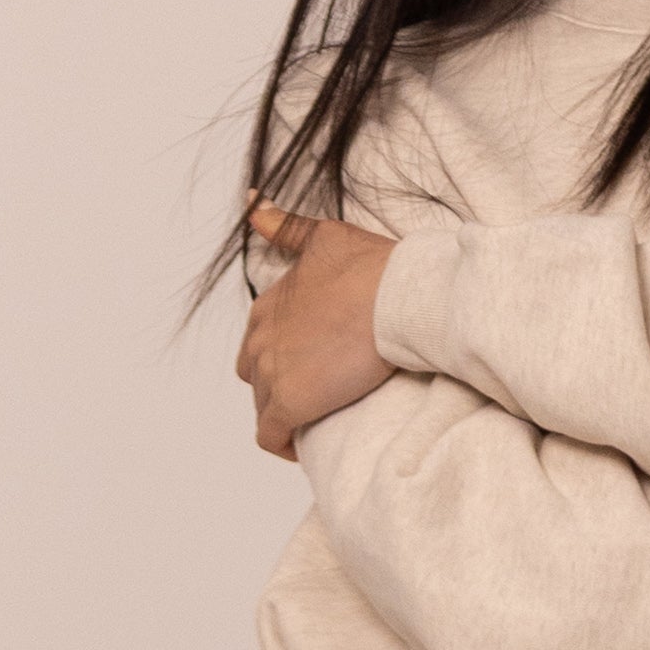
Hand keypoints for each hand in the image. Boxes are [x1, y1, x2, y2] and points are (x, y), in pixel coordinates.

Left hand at [236, 205, 396, 456]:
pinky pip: (271, 436)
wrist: (397, 296)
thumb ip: (284, 225)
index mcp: (267, 306)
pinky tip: (302, 447)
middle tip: (316, 392)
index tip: (311, 363)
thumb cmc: (370, 266)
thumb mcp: (321, 235)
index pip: (258, 342)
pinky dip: (283, 444)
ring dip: (284, 416)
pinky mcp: (289, 403)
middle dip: (277, 385)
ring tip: (317, 420)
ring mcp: (272, 373)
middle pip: (255, 376)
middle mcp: (261, 339)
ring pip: (263, 407)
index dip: (282, 356)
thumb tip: (252, 201)